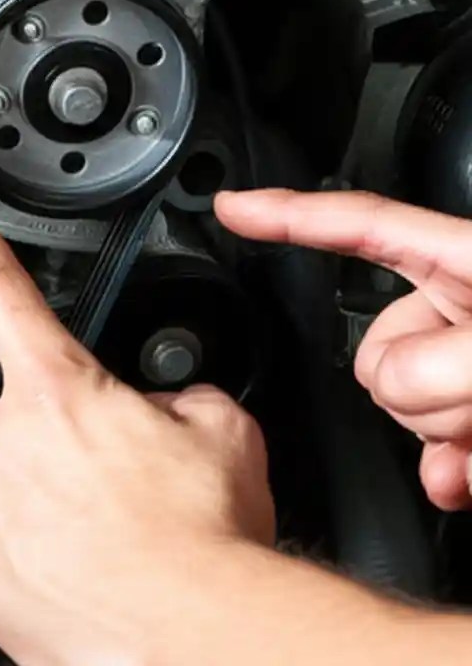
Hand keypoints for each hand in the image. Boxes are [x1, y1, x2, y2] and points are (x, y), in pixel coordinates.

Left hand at [0, 164, 274, 664]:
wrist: (192, 634)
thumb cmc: (206, 541)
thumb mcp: (221, 428)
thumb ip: (170, 394)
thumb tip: (154, 406)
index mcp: (58, 387)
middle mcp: (1, 440)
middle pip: (21, 423)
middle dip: (60, 444)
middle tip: (114, 488)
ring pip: (3, 487)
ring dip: (44, 503)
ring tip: (102, 538)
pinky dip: (22, 553)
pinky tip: (71, 570)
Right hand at [216, 189, 471, 510]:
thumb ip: (434, 360)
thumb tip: (391, 384)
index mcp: (463, 261)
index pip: (358, 226)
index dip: (285, 213)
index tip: (230, 207)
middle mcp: (460, 310)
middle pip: (375, 350)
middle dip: (421, 389)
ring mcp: (462, 367)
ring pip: (398, 404)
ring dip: (444, 427)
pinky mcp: (469, 414)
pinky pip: (426, 445)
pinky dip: (445, 465)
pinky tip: (469, 470)